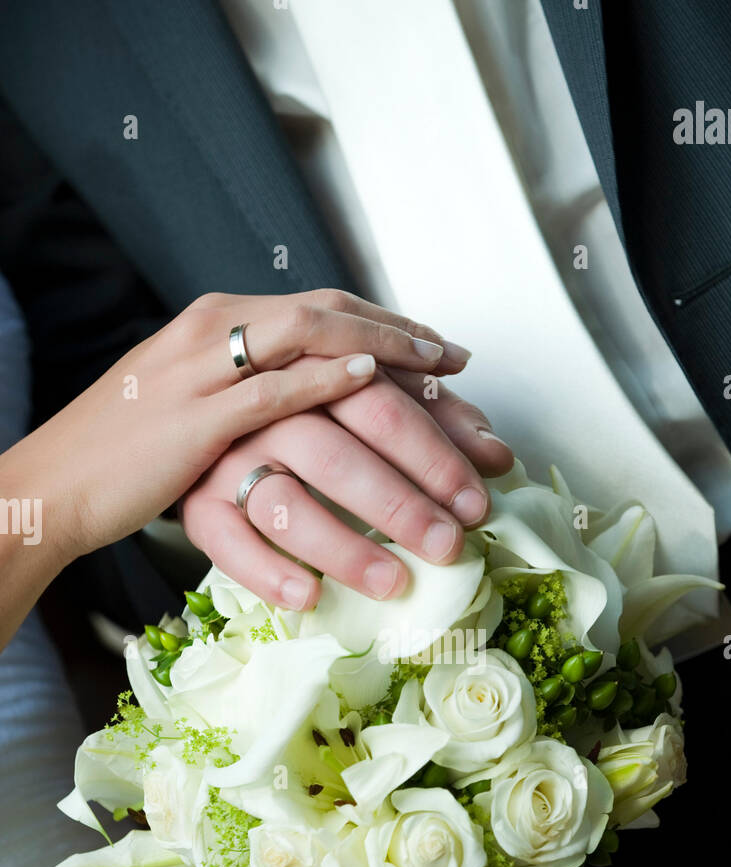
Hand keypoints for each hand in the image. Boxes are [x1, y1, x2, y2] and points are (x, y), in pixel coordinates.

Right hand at [0, 288, 476, 644]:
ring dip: (390, 382)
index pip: (326, 310)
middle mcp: (217, 331)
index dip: (393, 327)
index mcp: (221, 323)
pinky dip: (325, 383)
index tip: (448, 354)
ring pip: (318, 355)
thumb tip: (327, 422)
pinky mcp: (193, 421)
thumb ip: (262, 405)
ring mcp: (204, 371)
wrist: (54, 484)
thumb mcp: (202, 414)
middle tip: (467, 386)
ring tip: (447, 408)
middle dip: (409, 356)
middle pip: (336, 326)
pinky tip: (371, 388)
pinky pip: (271, 396)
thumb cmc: (131, 458)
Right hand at [182, 364, 514, 607]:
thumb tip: (499, 456)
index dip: (434, 454)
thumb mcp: (366, 404)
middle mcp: (269, 409)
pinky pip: (228, 541)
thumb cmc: (297, 414)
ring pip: (286, 502)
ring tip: (394, 582)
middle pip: (339, 454)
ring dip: (344, 547)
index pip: (383, 406)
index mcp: (315, 371)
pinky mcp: (195, 501)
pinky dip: (268, 571)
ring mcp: (227, 455)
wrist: (181, 419)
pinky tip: (310, 598)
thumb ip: (432, 419)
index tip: (476, 500)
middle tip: (449, 545)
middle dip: (401, 503)